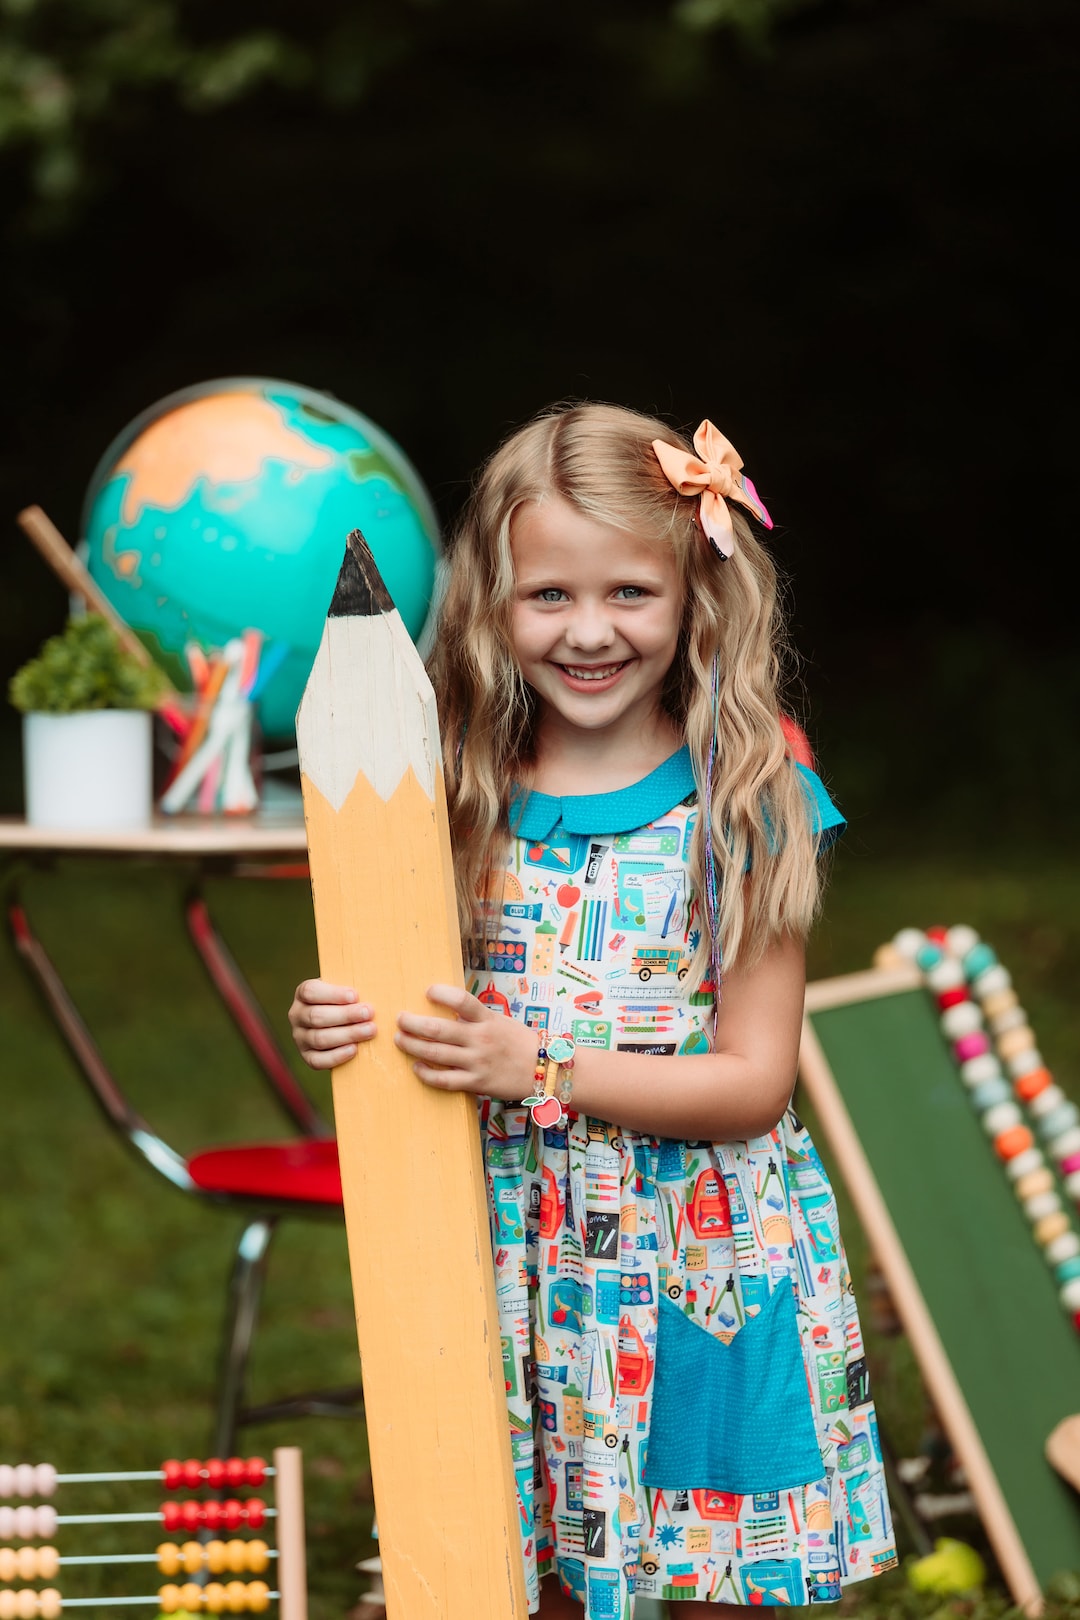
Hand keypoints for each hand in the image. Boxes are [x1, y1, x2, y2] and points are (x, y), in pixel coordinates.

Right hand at [289, 978, 375, 1069]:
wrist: (341, 1023)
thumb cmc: (346, 1001)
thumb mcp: (344, 990)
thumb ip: (351, 989)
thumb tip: (372, 988)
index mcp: (302, 994)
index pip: (310, 992)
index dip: (333, 994)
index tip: (355, 996)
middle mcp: (297, 1015)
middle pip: (317, 1016)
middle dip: (346, 1015)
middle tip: (369, 1013)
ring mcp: (300, 1037)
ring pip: (319, 1038)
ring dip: (347, 1034)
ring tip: (370, 1030)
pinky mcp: (307, 1056)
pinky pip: (318, 1060)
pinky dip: (337, 1056)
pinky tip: (354, 1049)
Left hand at [395, 984, 537, 1101]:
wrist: (545, 1071)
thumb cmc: (520, 1043)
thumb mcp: (500, 1022)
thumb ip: (476, 1018)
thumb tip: (448, 1011)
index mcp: (488, 1020)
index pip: (462, 1000)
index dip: (442, 993)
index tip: (428, 991)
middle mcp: (480, 1039)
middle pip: (438, 1029)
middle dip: (413, 1023)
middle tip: (400, 1019)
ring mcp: (477, 1062)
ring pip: (436, 1054)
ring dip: (413, 1046)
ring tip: (400, 1039)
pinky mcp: (476, 1083)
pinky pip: (445, 1080)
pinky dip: (427, 1074)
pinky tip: (416, 1067)